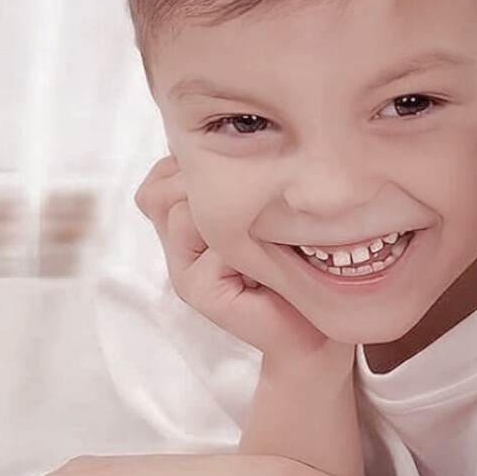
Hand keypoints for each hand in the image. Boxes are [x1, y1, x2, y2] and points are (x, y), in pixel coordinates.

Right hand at [135, 157, 334, 362]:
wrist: (314, 335)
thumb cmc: (299, 271)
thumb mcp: (267, 215)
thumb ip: (237, 186)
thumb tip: (227, 140)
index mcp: (184, 225)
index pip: (163, 173)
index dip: (201, 166)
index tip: (250, 183)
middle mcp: (176, 247)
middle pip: (162, 187)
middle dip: (209, 185)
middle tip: (261, 212)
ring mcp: (182, 272)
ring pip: (182, 209)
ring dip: (230, 213)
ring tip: (266, 237)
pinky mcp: (196, 291)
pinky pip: (211, 242)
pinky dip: (243, 242)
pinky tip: (268, 259)